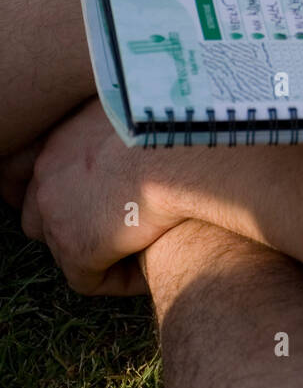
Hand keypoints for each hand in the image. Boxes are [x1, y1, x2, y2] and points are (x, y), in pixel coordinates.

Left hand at [21, 101, 189, 293]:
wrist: (178, 150)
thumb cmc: (175, 124)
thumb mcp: (140, 108)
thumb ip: (128, 118)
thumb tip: (142, 115)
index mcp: (61, 139)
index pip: (39, 172)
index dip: (66, 193)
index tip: (96, 200)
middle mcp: (48, 173)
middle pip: (39, 215)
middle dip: (72, 227)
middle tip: (117, 230)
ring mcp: (57, 214)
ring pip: (64, 250)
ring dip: (99, 254)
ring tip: (141, 254)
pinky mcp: (79, 250)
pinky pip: (89, 280)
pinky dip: (118, 280)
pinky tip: (149, 272)